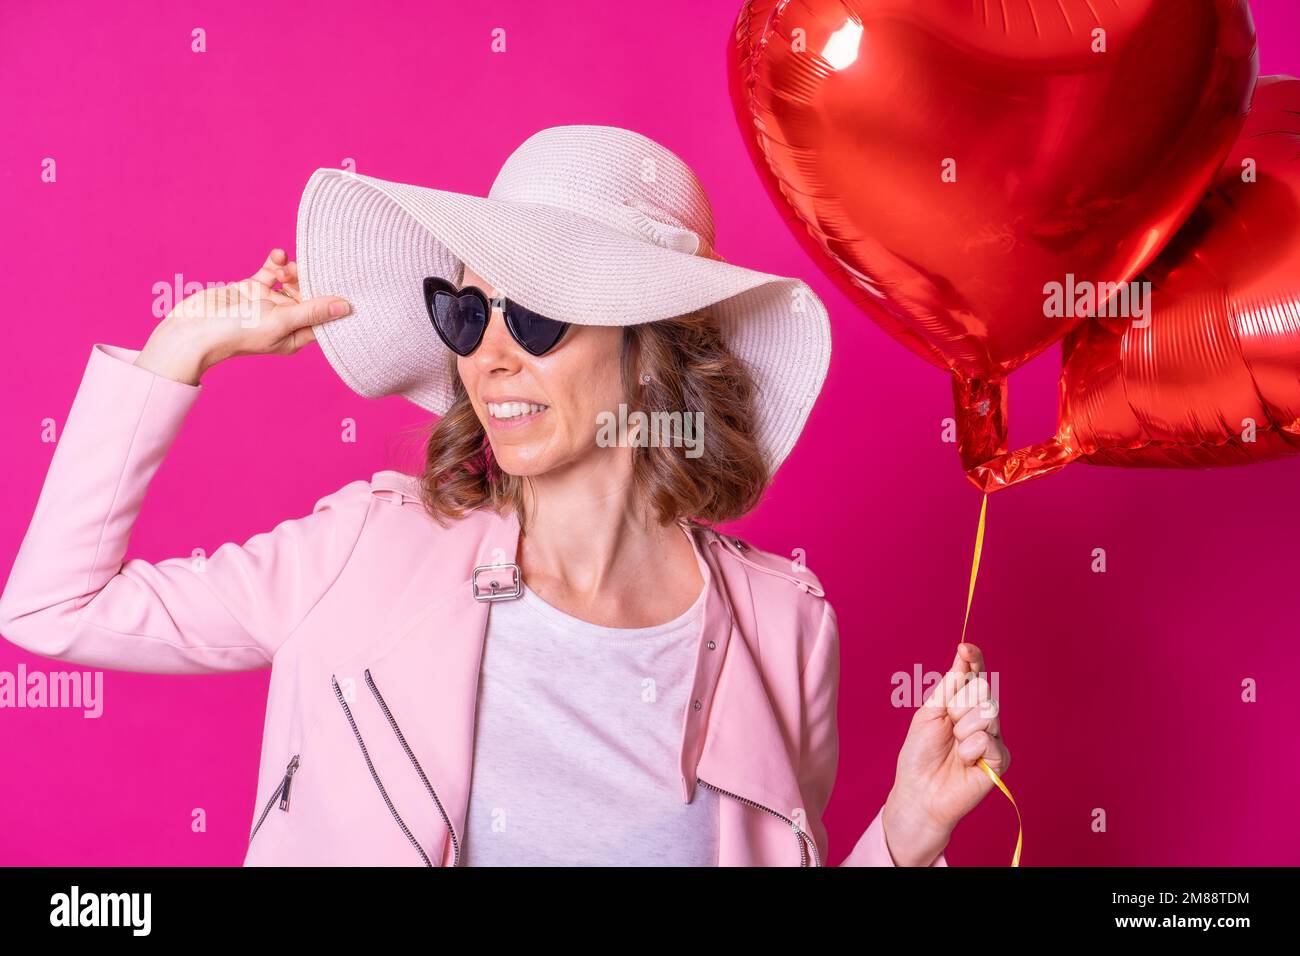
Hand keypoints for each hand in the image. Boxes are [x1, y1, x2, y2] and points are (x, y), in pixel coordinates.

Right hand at [134, 248, 350, 383]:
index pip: (326, 318)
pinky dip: (275, 263)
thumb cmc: (238, 331)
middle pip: (310, 295)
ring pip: (291, 281)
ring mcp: (268, 304)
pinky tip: (276, 255)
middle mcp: (285, 320)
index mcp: (297, 335)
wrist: (193, 328)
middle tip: (306, 270)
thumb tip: (346, 307)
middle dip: (310, 280)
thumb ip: (313, 310)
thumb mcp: (281, 320)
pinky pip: (271, 272)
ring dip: (291, 270)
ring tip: (283, 267)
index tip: (348, 283)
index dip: (336, 302)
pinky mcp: (252, 289)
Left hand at [881, 642, 1009, 864]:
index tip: (965, 647)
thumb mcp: (930, 712)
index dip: (974, 658)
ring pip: (987, 712)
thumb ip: (950, 686)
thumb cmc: (920, 753)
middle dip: (958, 705)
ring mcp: (993, 736)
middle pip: (982, 690)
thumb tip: (962, 654)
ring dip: (963, 729)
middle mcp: (982, 716)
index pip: (976, 674)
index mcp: (963, 703)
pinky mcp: (1000, 758)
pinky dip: (970, 750)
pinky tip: (965, 762)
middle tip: (947, 727)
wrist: (919, 790)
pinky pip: (988, 739)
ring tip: (955, 747)